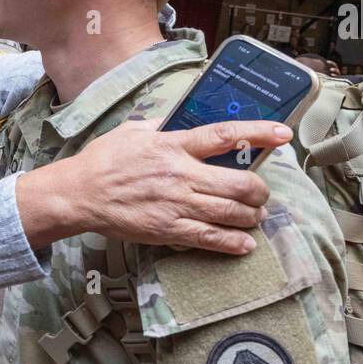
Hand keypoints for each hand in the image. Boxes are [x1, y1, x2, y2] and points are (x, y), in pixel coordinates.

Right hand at [18, 120, 292, 253]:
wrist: (79, 194)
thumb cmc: (103, 160)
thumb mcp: (133, 131)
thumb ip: (162, 126)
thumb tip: (181, 119)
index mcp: (173, 145)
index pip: (225, 136)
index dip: (258, 134)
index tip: (283, 135)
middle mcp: (180, 174)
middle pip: (239, 182)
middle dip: (260, 191)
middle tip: (261, 194)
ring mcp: (176, 204)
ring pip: (230, 212)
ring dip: (251, 216)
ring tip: (254, 217)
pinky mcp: (168, 230)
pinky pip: (209, 238)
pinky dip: (232, 242)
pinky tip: (244, 244)